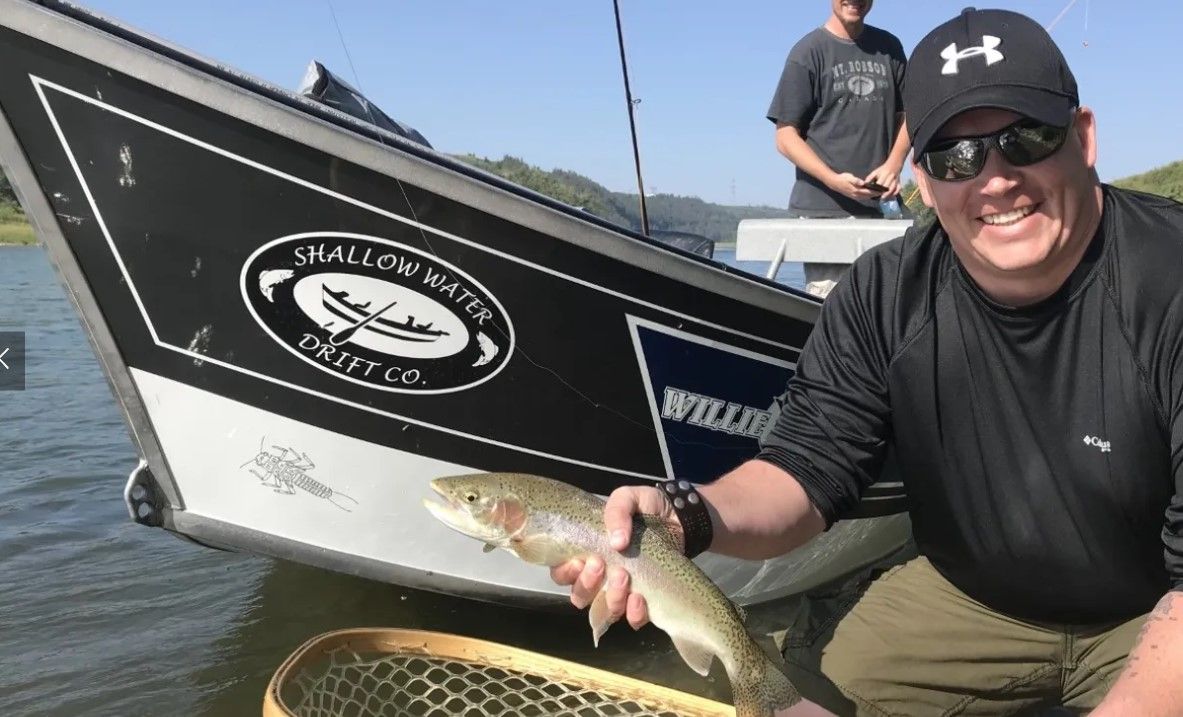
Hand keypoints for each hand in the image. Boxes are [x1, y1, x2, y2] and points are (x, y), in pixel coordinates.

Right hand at [549, 485, 681, 629]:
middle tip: (601, 564)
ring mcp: (622, 590)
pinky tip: (639, 598)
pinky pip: (632, 619)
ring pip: (605, 609)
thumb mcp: (628, 498)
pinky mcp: (645, 601)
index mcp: (588, 551)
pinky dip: (633, 613)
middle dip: (587, 584)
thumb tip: (616, 542)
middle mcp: (601, 575)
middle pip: (579, 595)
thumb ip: (617, 511)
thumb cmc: (647, 507)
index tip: (581, 560)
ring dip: (611, 597)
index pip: (563, 572)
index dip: (566, 572)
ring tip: (624, 576)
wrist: (681, 516)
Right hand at [827, 172, 879, 200]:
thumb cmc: (842, 179)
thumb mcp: (849, 177)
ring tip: (878, 194)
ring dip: (871, 196)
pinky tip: (869, 195)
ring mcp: (854, 196)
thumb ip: (856, 181)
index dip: (875, 191)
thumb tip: (862, 183)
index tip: (881, 191)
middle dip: (875, 194)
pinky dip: (867, 197)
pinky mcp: (853, 196)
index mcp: (856, 190)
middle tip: (882, 193)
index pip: (868, 191)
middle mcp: (856, 195)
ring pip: (865, 197)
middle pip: (868, 196)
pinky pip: (862, 198)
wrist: (834, 183)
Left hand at [863, 163, 901, 198]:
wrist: (894, 165)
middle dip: (883, 192)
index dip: (877, 188)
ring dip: (888, 194)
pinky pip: (898, 189)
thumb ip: (870, 178)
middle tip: (879, 198)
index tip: (874, 192)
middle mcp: (890, 177)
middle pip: (887, 186)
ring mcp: (896, 180)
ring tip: (883, 198)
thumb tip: (865, 184)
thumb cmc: (882, 170)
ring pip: (893, 188)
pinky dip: (895, 193)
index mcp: (884, 174)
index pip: (880, 182)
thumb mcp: (875, 172)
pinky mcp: (899, 183)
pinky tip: (891, 196)